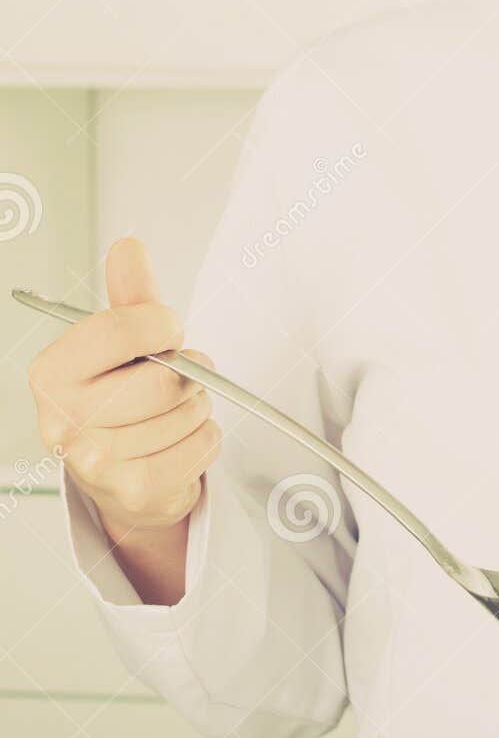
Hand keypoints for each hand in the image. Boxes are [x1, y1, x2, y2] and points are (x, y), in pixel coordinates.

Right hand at [26, 236, 221, 536]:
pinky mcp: (130, 490)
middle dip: (187, 373)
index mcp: (52, 371)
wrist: (124, 477)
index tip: (167, 332)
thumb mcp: (125, 343)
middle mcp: (62, 418)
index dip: (161, 326)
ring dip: (197, 407)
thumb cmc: (124, 398)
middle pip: (163, 379)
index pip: (119, 329)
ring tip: (172, 414)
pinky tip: (179, 442)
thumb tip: (128, 246)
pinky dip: (207, 438)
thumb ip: (131, 295)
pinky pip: (203, 444)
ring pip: (188, 411)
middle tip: (175, 379)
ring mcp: (93, 461)